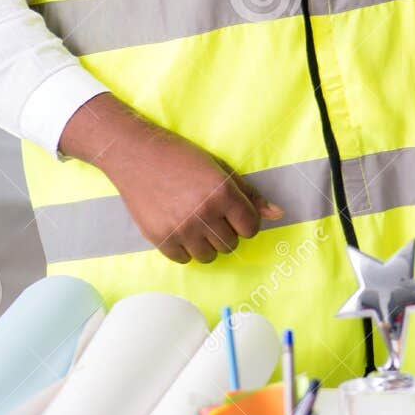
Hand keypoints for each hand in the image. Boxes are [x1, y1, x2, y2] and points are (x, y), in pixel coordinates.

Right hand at [59, 94, 282, 264]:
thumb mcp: (220, 168)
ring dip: (207, 243)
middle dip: (226, 232)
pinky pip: (184, 259)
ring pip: (209, 256)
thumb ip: (250, 194)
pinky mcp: (160, 238)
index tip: (234, 213)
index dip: (245, 221)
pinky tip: (179, 228)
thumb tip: (278, 214)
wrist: (136, 154)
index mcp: (223, 192)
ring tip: (196, 222)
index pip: (251, 228)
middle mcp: (204, 213)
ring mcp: (180, 228)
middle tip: (211, 214)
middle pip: (231, 245)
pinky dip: (185, 249)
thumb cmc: (181, 157)